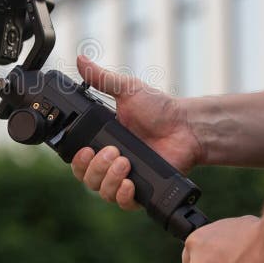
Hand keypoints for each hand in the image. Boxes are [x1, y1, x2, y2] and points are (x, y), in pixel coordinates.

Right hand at [70, 55, 203, 209]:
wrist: (186, 127)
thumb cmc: (160, 109)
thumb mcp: (127, 90)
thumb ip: (101, 78)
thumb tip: (80, 59)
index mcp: (102, 142)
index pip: (78, 159)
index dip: (77, 159)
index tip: (85, 150)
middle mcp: (110, 163)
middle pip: (86, 178)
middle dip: (94, 167)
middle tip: (113, 152)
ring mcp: (125, 178)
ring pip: (101, 191)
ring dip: (108, 178)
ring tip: (124, 162)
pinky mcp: (141, 191)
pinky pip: (122, 202)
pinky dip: (122, 195)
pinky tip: (129, 183)